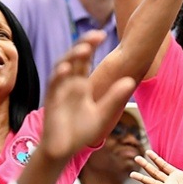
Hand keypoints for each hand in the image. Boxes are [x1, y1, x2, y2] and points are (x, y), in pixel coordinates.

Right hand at [39, 31, 137, 160]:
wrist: (64, 149)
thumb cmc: (81, 132)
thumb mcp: (103, 113)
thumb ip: (114, 97)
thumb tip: (130, 80)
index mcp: (80, 83)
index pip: (84, 59)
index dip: (91, 45)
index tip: (102, 34)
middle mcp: (68, 83)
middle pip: (74, 58)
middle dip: (83, 45)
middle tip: (97, 35)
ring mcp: (59, 90)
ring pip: (62, 67)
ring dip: (72, 58)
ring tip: (85, 49)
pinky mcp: (51, 102)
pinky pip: (54, 86)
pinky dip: (59, 77)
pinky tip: (66, 69)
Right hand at [133, 148, 182, 183]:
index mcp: (177, 175)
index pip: (163, 165)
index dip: (155, 158)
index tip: (147, 151)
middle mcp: (171, 182)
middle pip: (155, 172)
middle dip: (145, 165)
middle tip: (136, 157)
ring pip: (153, 182)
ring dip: (142, 179)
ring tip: (132, 174)